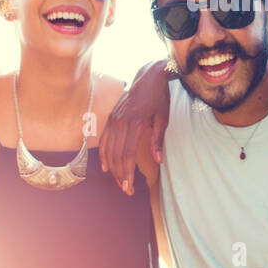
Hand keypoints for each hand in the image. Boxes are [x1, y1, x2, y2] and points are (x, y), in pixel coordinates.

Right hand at [99, 59, 170, 195]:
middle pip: (116, 154)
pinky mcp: (111, 117)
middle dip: (120, 174)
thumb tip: (158, 161)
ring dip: (112, 168)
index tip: (129, 187)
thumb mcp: (163, 118)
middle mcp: (121, 121)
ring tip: (119, 181)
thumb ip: (158, 140)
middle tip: (127, 190)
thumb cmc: (159, 98)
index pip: (127, 153)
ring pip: (108, 149)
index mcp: (135, 122)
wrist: (148, 77)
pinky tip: (106, 166)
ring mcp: (113, 119)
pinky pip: (104, 139)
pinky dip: (104, 154)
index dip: (127, 172)